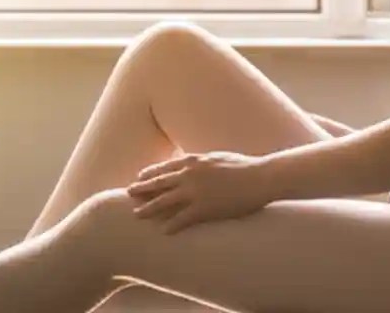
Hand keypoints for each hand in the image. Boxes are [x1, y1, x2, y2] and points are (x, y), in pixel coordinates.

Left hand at [126, 152, 272, 234]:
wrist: (261, 177)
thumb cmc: (244, 167)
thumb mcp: (219, 157)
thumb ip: (203, 162)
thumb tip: (195, 163)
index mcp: (194, 161)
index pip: (165, 167)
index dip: (150, 173)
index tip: (139, 177)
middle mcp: (190, 175)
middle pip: (159, 183)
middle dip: (142, 189)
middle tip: (128, 194)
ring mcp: (195, 192)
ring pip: (164, 201)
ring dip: (148, 208)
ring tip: (137, 215)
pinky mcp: (204, 209)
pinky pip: (181, 219)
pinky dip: (170, 225)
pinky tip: (163, 232)